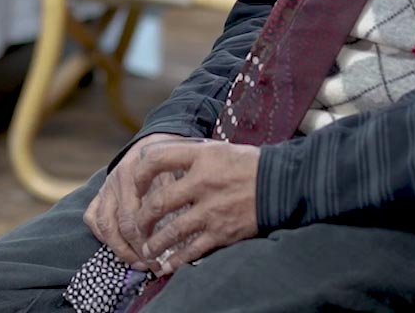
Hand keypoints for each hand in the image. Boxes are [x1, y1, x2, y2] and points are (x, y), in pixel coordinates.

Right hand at [84, 133, 190, 270]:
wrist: (158, 139)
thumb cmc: (172, 160)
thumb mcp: (178, 173)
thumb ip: (175, 197)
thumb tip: (182, 233)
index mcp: (136, 174)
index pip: (134, 219)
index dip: (145, 243)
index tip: (160, 259)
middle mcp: (117, 180)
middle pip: (120, 225)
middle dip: (135, 250)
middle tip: (150, 265)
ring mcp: (107, 187)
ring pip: (103, 224)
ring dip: (118, 248)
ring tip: (136, 262)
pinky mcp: (101, 192)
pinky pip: (92, 217)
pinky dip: (102, 235)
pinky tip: (118, 246)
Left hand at [130, 140, 260, 274]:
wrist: (281, 185)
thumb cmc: (248, 164)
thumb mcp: (218, 148)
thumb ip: (190, 154)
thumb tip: (160, 158)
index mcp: (201, 157)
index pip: (157, 160)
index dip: (139, 173)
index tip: (133, 185)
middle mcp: (203, 182)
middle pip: (159, 202)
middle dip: (141, 218)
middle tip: (135, 226)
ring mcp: (212, 210)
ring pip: (172, 231)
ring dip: (154, 243)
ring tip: (146, 249)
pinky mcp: (223, 232)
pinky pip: (193, 250)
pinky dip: (177, 260)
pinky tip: (168, 265)